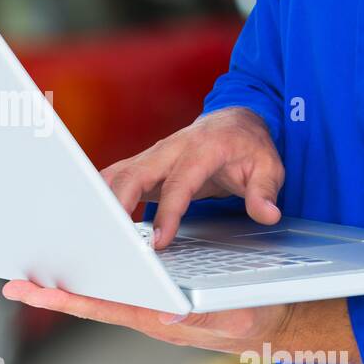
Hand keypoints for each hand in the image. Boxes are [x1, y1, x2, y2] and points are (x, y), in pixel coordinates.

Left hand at [0, 282, 357, 361]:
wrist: (277, 322)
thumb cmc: (260, 315)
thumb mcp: (240, 313)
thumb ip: (208, 313)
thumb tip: (170, 314)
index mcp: (160, 317)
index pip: (105, 307)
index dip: (69, 299)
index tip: (34, 291)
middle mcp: (147, 314)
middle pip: (91, 302)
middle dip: (53, 293)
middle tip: (13, 284)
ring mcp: (149, 310)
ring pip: (99, 296)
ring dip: (65, 288)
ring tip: (31, 278)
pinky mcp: (156, 301)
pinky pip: (115, 291)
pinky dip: (90, 283)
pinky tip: (76, 271)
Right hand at [100, 106, 282, 248]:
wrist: (234, 122)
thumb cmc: (248, 146)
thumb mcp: (269, 166)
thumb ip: (265, 191)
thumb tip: (267, 214)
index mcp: (202, 149)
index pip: (179, 184)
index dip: (168, 213)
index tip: (159, 241)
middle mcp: (171, 149)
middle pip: (135, 174)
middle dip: (119, 205)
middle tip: (113, 239)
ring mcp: (154, 156)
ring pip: (118, 174)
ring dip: (103, 200)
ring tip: (97, 231)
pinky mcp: (144, 164)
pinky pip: (116, 177)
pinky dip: (102, 195)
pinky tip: (95, 217)